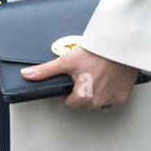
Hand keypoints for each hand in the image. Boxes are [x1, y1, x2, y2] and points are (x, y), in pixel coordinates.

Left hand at [20, 45, 136, 109]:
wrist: (117, 46)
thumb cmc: (93, 53)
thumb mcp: (65, 61)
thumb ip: (45, 71)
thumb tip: (26, 75)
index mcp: (83, 96)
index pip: (69, 104)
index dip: (67, 93)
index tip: (70, 82)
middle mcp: (99, 102)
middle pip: (84, 103)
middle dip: (81, 92)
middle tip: (82, 75)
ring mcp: (113, 99)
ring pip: (99, 102)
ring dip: (95, 93)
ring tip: (94, 75)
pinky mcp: (124, 94)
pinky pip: (113, 97)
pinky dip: (109, 90)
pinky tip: (106, 78)